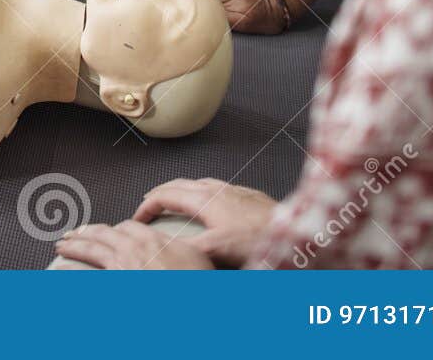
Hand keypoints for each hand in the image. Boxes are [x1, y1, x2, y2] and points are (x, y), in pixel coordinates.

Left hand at [54, 221, 214, 269]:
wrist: (194, 305)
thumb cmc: (197, 282)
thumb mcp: (196, 257)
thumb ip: (181, 246)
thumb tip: (176, 245)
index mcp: (154, 239)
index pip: (128, 227)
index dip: (116, 229)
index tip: (109, 231)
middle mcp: (134, 248)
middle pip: (104, 233)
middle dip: (87, 232)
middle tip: (75, 232)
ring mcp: (121, 266)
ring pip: (92, 248)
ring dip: (74, 245)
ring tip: (62, 245)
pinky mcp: (114, 282)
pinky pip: (86, 276)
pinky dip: (71, 272)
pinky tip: (60, 270)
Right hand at [133, 178, 278, 265]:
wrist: (295, 231)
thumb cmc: (259, 239)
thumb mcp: (217, 248)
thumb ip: (189, 247)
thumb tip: (165, 248)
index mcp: (205, 199)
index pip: (166, 196)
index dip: (147, 206)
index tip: (138, 217)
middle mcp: (217, 189)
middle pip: (180, 184)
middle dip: (161, 193)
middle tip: (150, 204)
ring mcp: (234, 190)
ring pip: (200, 183)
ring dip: (183, 191)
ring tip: (178, 201)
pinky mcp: (250, 195)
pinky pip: (220, 188)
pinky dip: (205, 193)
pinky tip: (213, 205)